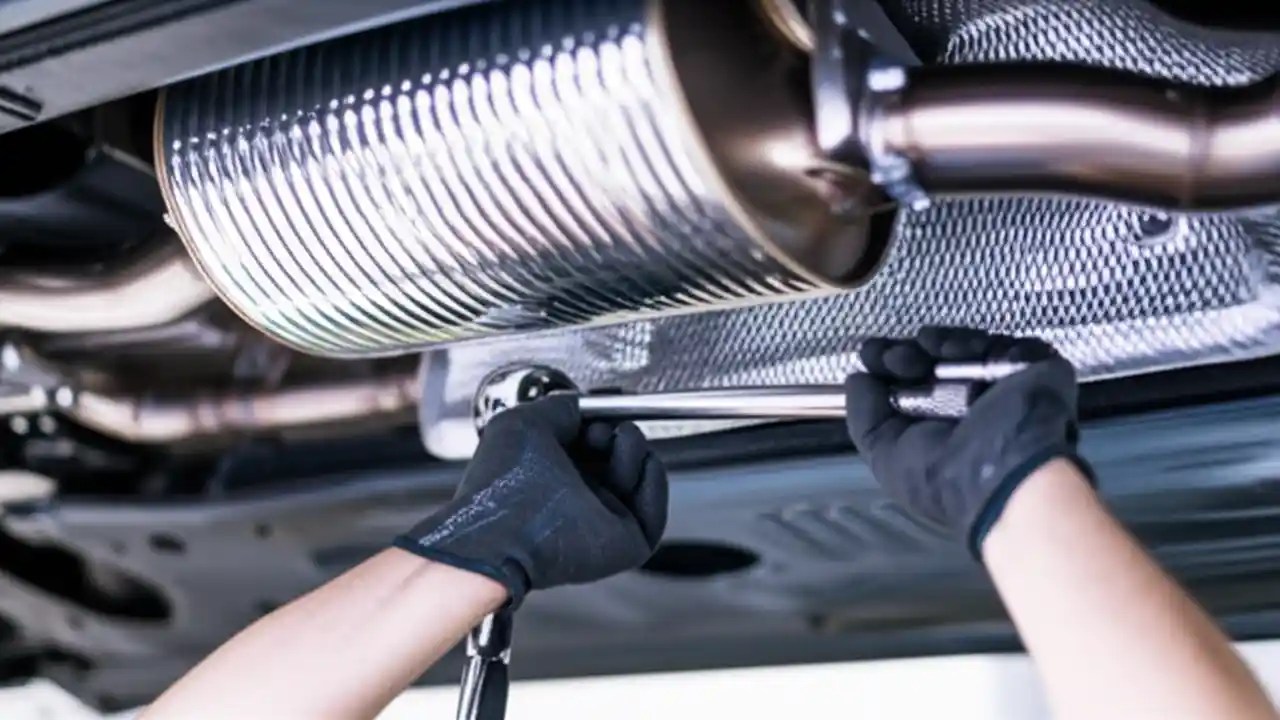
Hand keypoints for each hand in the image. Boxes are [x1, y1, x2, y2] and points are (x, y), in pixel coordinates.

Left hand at [395, 396, 667, 606]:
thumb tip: (585, 405)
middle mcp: (577, 497)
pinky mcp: (624, 544)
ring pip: (638, 478)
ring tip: (616, 441)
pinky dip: (654, 479)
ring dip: (634, 449)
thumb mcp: (525, 423)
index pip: (590, 443)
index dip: (598, 421)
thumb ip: (560, 407)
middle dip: (617, 432)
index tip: (596, 410)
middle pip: (617, 457)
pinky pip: (655, 511)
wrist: (504, 533)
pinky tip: (644, 460)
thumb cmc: (503, 485)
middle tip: (602, 429)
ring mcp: (602, 521)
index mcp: (552, 472)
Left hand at [844, 327, 1090, 557]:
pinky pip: (999, 343)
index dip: (889, 364)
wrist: (1004, 474)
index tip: (871, 354)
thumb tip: (856, 378)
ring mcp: (1005, 385)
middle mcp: (973, 406)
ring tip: (920, 355)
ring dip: (936, 344)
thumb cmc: (944, 477)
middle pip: (935, 360)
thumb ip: (866, 417)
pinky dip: (969, 343)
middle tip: (895, 358)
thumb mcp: (886, 455)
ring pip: (965, 346)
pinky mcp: (1034, 368)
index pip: (914, 384)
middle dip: (907, 353)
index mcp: (942, 428)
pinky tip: (949, 351)